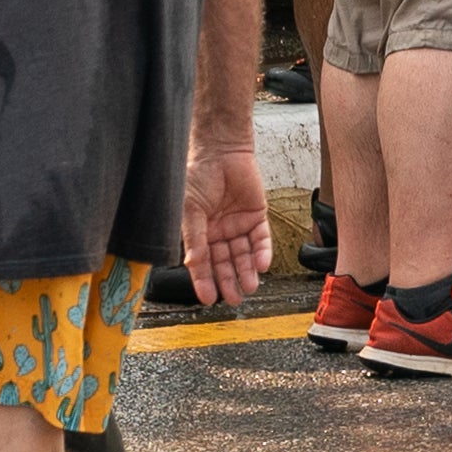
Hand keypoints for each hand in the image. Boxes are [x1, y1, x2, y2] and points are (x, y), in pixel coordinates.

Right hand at [184, 146, 271, 310]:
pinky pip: (261, 238)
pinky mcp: (256, 215)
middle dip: (228, 281)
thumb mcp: (190, 210)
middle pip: (224, 262)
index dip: (204, 281)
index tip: (207, 299)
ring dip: (247, 270)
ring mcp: (238, 224)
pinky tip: (262, 265)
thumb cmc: (197, 176)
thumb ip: (194, 236)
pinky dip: (262, 252)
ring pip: (244, 254)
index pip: (202, 262)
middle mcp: (219, 231)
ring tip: (249, 287)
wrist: (220, 151)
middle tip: (233, 299)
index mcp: (199, 232)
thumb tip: (192, 263)